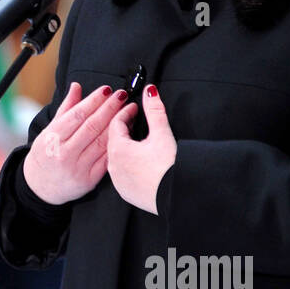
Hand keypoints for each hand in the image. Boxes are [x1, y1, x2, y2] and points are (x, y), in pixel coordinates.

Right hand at [22, 82, 128, 204]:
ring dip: (118, 124)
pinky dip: (117, 145)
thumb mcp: (50, 130)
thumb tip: (77, 86)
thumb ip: (66, 108)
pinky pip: (106, 159)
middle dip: (110, 108)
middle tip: (123, 96)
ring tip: (129, 111)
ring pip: (102, 142)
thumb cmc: (45, 154)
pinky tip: (126, 133)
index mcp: (53, 137)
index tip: (108, 90)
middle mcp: (64, 152)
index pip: (77, 114)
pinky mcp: (88, 180)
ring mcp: (77, 167)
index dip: (94, 100)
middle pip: (92, 126)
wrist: (40, 187)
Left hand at [107, 84, 177, 214]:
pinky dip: (126, 162)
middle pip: (113, 139)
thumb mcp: (162, 134)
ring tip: (134, 138)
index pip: (115, 123)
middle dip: (122, 127)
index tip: (133, 107)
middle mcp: (113, 165)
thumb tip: (150, 92)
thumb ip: (154, 110)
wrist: (176, 196)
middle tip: (132, 118)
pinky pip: (120, 172)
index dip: (125, 112)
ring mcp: (117, 180)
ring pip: (115, 156)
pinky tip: (136, 160)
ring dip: (123, 146)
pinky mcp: (125, 191)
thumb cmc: (169, 169)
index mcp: (118, 149)